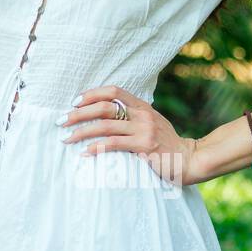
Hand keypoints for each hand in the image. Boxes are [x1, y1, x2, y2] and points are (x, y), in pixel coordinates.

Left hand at [60, 85, 203, 185]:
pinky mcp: (144, 147)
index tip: (74, 102)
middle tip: (61, 121)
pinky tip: (85, 152)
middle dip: (78, 113)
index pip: (113, 90)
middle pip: (104, 107)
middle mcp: (142, 114)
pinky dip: (96, 148)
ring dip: (81, 132)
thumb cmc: (166, 143)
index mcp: (142, 105)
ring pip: (105, 126)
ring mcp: (144, 130)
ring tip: (66, 137)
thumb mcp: (151, 122)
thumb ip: (132, 115)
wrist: (190, 159)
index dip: (91, 94)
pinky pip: (114, 145)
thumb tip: (103, 113)